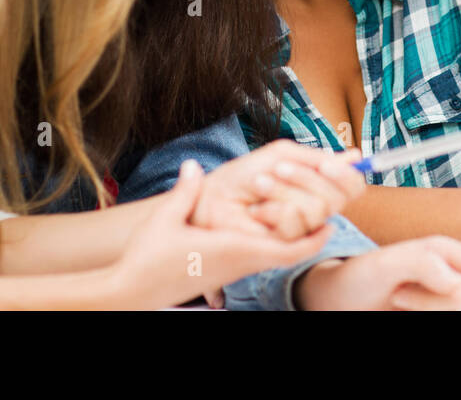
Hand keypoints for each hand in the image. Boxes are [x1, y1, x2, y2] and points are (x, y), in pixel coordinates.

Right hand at [109, 159, 334, 308]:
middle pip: (287, 255)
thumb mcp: (165, 220)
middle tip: (326, 216)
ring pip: (274, 258)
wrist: (131, 294)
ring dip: (291, 241)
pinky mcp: (223, 275)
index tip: (330, 221)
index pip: (285, 248)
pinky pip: (258, 260)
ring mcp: (231, 272)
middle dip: (309, 238)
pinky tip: (266, 228)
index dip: (311, 237)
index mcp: (233, 249)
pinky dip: (272, 246)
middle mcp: (238, 264)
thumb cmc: (147, 259)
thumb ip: (184, 192)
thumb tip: (193, 166)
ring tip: (303, 216)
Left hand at [191, 140, 364, 240]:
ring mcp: (300, 232)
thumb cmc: (240, 177)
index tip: (328, 163)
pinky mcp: (285, 247)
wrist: (210, 197)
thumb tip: (355, 157)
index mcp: (316, 189)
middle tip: (280, 169)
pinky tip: (257, 211)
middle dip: (306, 177)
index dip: (346, 175)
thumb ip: (316, 159)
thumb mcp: (281, 156)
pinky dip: (273, 209)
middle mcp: (313, 211)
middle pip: (337, 198)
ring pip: (316, 209)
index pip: (351, 188)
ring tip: (259, 187)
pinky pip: (295, 224)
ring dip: (283, 190)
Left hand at [293, 236, 460, 310]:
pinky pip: (443, 317)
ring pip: (456, 311)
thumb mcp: (385, 263)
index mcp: (443, 251)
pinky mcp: (431, 311)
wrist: (336, 303)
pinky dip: (425, 316)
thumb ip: (422, 262)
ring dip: (428, 312)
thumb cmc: (357, 277)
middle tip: (401, 295)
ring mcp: (439, 298)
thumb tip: (457, 283)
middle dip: (438, 303)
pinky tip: (402, 311)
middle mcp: (446, 274)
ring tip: (398, 301)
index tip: (433, 286)